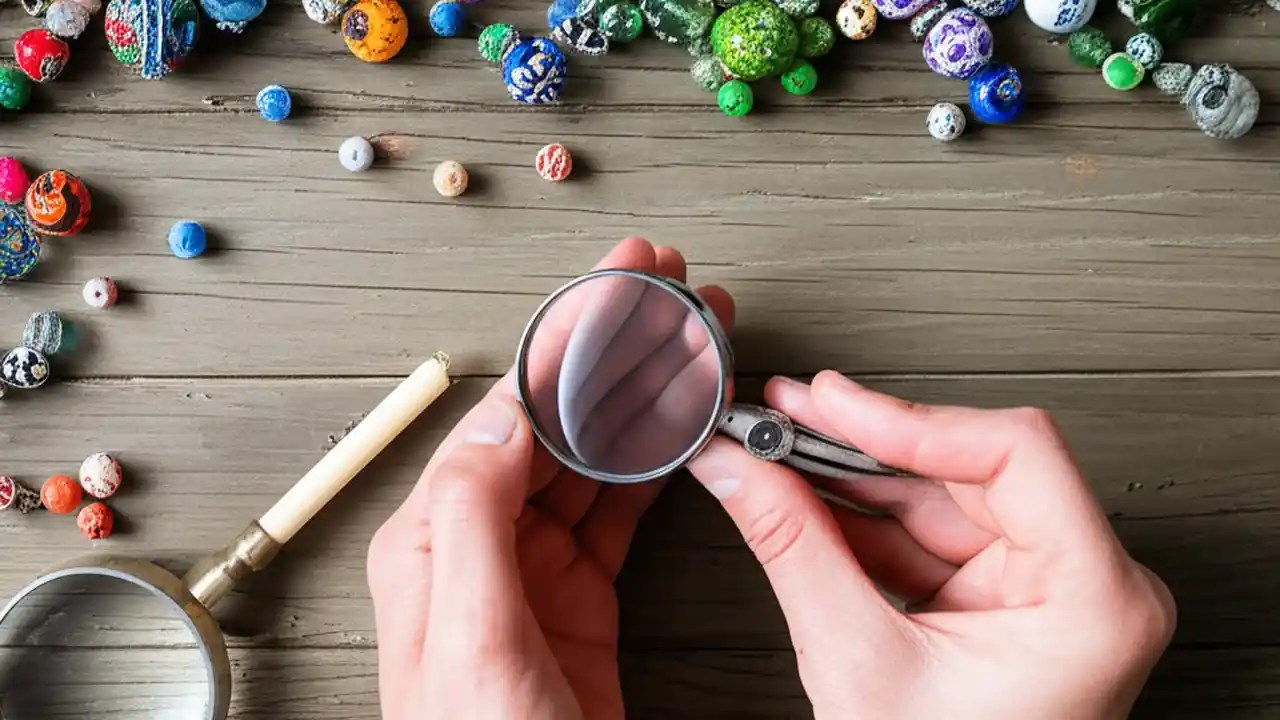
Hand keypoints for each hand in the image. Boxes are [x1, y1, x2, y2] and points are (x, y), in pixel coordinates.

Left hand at [367, 238, 734, 719]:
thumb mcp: (469, 635)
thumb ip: (475, 516)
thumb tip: (500, 411)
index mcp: (436, 535)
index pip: (509, 410)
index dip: (567, 338)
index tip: (616, 285)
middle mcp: (482, 539)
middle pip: (556, 419)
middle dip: (614, 347)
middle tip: (667, 287)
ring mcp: (535, 568)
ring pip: (595, 457)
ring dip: (641, 394)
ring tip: (688, 338)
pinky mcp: (580, 599)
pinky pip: (619, 511)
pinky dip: (654, 462)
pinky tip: (681, 424)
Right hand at [688, 371, 1175, 719]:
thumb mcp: (858, 663)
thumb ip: (793, 548)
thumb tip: (741, 470)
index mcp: (1093, 600)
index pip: (1016, 454)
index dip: (911, 419)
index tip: (832, 405)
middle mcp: (1083, 583)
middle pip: (969, 469)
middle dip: (863, 444)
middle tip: (787, 415)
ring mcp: (1044, 589)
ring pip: (939, 495)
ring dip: (852, 476)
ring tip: (778, 451)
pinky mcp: (1002, 598)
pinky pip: (928, 534)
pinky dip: (862, 518)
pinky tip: (806, 496)